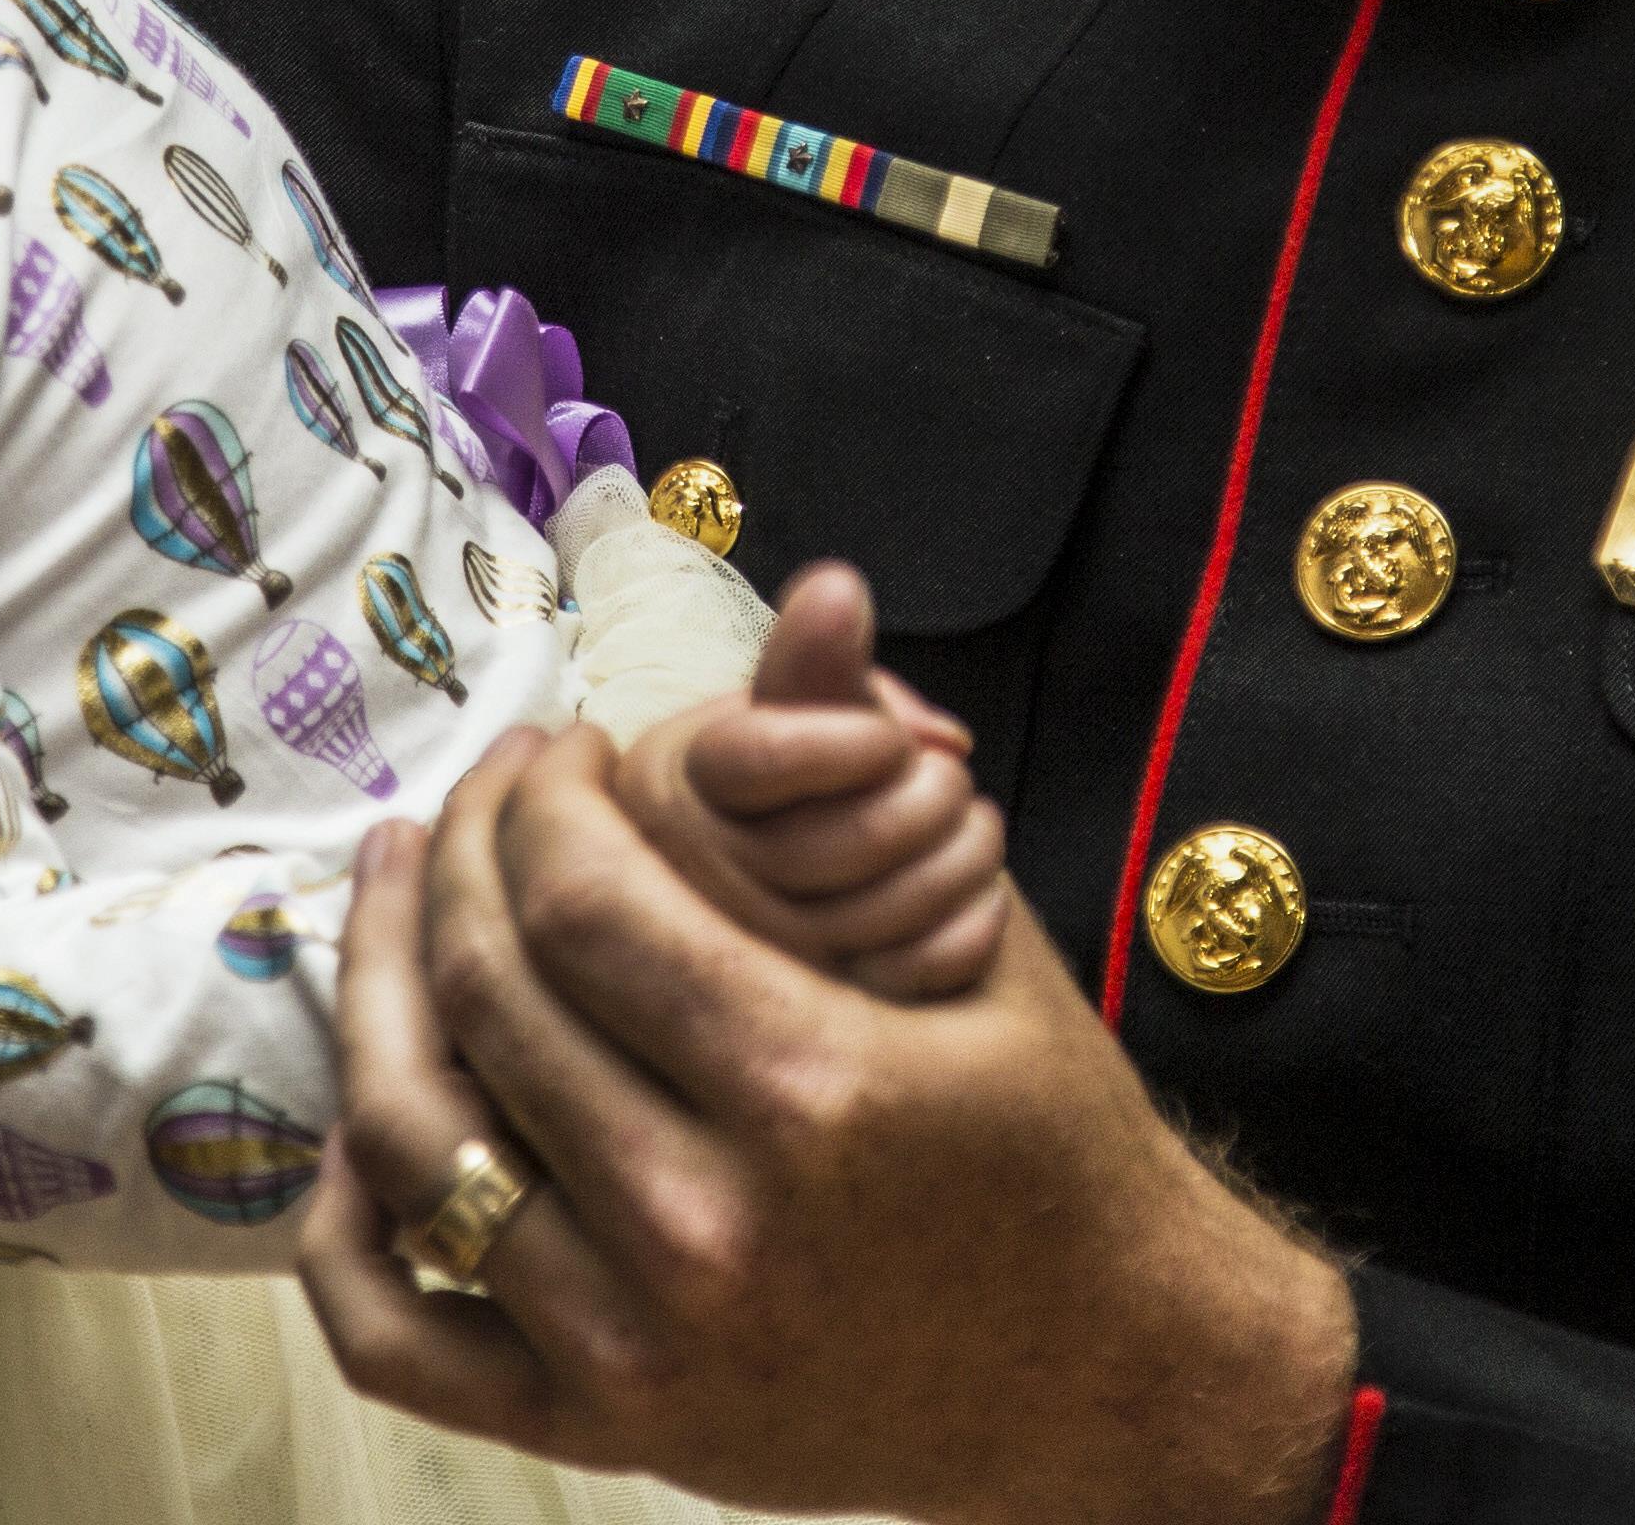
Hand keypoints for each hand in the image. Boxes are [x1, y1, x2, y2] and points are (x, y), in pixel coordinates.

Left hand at [294, 674, 1356, 1524]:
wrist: (1109, 1377)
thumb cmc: (1050, 1140)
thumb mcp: (983, 936)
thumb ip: (866, 768)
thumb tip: (820, 587)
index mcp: (807, 1092)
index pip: (582, 898)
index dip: (547, 796)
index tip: (569, 752)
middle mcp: (704, 1228)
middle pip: (491, 994)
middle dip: (465, 851)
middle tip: (491, 791)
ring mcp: (635, 1346)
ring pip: (415, 1139)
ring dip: (380, 986)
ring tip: (401, 886)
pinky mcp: (600, 1430)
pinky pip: (397, 1335)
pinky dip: (345, 1226)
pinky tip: (364, 1111)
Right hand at [625, 562, 1012, 997]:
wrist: (828, 924)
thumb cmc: (815, 798)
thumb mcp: (802, 722)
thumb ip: (814, 664)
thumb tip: (837, 587)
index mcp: (659, 788)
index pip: (762, 757)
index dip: (856, 742)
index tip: (888, 741)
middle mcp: (673, 888)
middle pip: (839, 835)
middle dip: (928, 795)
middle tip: (945, 784)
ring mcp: (740, 983)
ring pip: (891, 904)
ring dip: (963, 853)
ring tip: (962, 838)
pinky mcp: (810, 1047)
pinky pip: (926, 971)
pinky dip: (975, 925)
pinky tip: (968, 907)